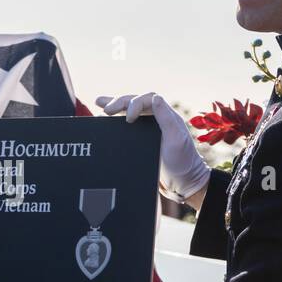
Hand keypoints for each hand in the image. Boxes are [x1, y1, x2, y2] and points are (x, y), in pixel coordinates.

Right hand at [95, 93, 210, 206]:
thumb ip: (166, 118)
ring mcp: (148, 128)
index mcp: (167, 116)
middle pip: (135, 102)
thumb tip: (154, 98)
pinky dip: (115, 119)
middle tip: (106, 111)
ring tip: (99, 103)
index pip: (147, 99)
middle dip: (119, 102)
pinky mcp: (141, 139)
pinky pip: (126, 124)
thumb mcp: (176, 140)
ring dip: (114, 105)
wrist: (182, 183)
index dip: (134, 104)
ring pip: (129, 110)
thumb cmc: (182, 163)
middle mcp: (157, 118)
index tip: (128, 119)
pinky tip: (105, 119)